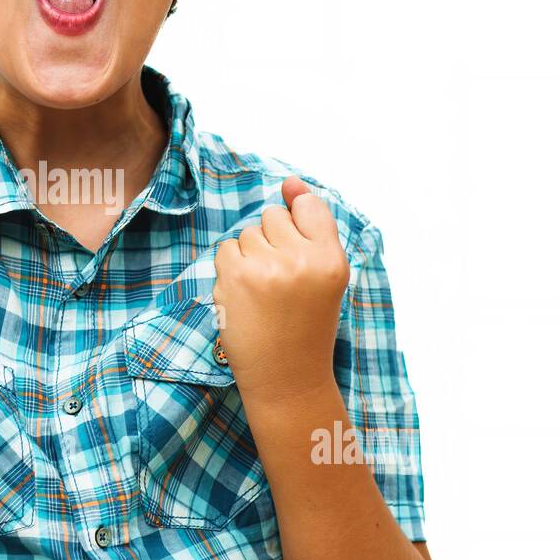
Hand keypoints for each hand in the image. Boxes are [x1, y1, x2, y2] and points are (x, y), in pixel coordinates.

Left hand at [211, 176, 349, 400]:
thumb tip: (289, 181)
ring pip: (248, 233)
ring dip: (250, 256)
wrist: (287, 378)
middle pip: (273, 217)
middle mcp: (303, 260)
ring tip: (264, 293)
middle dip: (272, 242)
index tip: (295, 250)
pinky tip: (244, 296)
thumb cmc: (306, 325)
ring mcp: (267, 267)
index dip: (297, 222)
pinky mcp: (236, 277)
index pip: (310, 206)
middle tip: (281, 283)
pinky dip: (230, 269)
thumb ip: (310, 226)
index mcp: (332, 259)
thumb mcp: (323, 276)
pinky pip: (226, 249)